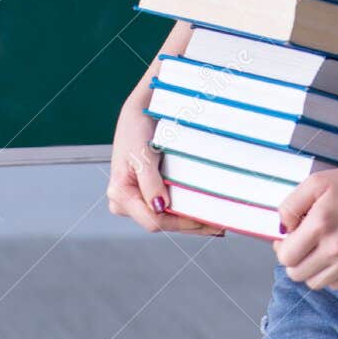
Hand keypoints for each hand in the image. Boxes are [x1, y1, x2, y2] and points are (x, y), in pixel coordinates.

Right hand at [107, 96, 224, 236]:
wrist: (137, 111)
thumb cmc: (136, 129)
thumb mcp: (143, 155)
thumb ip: (150, 184)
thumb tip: (159, 208)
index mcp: (120, 195)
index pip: (154, 220)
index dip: (180, 223)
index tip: (203, 221)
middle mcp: (124, 202)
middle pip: (161, 223)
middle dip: (188, 226)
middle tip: (217, 227)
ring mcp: (135, 199)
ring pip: (165, 219)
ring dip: (188, 222)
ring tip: (213, 224)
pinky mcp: (145, 193)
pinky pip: (166, 208)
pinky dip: (183, 212)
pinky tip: (200, 215)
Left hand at [273, 162, 337, 290]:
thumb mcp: (315, 183)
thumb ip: (290, 206)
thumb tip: (283, 230)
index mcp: (320, 225)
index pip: (286, 257)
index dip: (282, 248)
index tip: (288, 238)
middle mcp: (335, 248)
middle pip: (297, 274)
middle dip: (294, 259)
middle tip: (303, 243)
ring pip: (315, 283)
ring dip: (311, 269)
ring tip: (319, 249)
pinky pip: (336, 284)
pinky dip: (330, 274)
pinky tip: (335, 255)